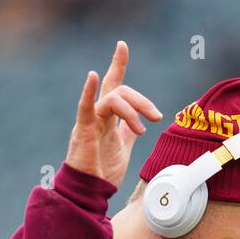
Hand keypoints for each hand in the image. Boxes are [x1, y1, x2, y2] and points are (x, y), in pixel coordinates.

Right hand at [64, 40, 161, 189]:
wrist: (91, 192)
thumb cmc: (102, 173)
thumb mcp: (123, 149)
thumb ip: (128, 133)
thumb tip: (138, 124)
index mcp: (107, 118)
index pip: (115, 86)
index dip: (118, 64)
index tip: (122, 46)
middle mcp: (98, 115)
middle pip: (119, 91)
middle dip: (141, 100)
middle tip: (157, 116)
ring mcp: (90, 121)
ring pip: (112, 99)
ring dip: (132, 110)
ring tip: (143, 129)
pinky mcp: (83, 131)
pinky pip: (85, 107)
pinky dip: (89, 91)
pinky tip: (94, 76)